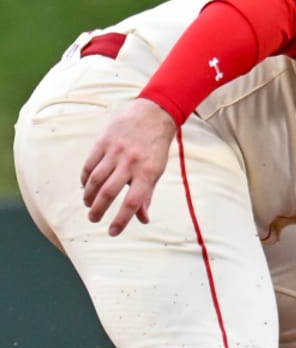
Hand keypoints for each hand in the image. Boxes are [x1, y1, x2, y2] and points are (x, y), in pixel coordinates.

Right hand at [79, 98, 176, 236]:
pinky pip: (89, 165)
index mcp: (148, 172)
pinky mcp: (103, 142)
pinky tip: (85, 187)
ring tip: (89, 205)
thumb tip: (143, 219)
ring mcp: (115, 152)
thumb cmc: (156, 148)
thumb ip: (147, 195)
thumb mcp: (158, 171)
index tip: (112, 232)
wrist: (153, 114)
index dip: (121, 219)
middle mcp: (131, 163)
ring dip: (89, 196)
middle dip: (98, 210)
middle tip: (94, 219)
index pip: (133, 202)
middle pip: (109, 192)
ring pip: (95, 180)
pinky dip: (85, 179)